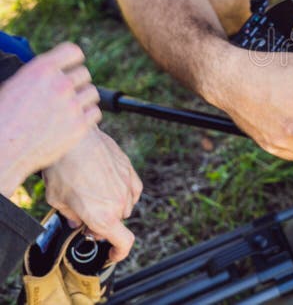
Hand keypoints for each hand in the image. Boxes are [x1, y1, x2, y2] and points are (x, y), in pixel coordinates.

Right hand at [0, 43, 100, 195]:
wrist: (3, 149)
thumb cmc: (3, 118)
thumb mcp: (13, 85)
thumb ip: (37, 74)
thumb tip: (53, 70)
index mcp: (41, 69)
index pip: (73, 52)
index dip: (72, 61)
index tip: (69, 68)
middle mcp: (59, 84)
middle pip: (84, 74)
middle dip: (75, 82)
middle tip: (64, 94)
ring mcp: (71, 105)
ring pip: (92, 92)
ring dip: (82, 98)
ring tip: (67, 108)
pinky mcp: (79, 126)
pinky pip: (95, 112)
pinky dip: (86, 116)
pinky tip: (72, 120)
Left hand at [42, 127, 142, 262]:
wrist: (73, 139)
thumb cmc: (63, 168)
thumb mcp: (58, 200)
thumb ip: (71, 216)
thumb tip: (78, 222)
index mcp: (102, 216)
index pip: (123, 243)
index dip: (119, 253)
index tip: (111, 254)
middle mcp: (119, 203)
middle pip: (117, 222)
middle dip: (104, 223)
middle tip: (86, 215)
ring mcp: (127, 186)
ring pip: (126, 206)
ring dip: (113, 206)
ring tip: (94, 194)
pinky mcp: (129, 170)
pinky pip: (133, 189)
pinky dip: (125, 192)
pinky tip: (111, 186)